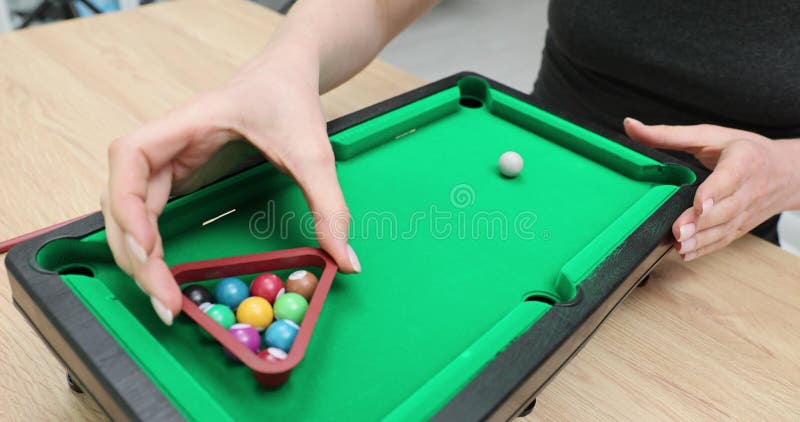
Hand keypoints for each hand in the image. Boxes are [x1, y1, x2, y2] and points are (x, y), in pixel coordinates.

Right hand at [102, 48, 360, 325]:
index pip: (131, 157)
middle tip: (167, 302)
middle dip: (134, 252)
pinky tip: (167, 277)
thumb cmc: (290, 98)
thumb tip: (347, 263)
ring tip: (166, 299)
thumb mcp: (313, 152)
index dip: (128, 204)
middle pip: (122, 198)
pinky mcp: (176, 179)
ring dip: (137, 256)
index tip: (148, 248)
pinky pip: (148, 217)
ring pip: (129, 213)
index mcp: (186, 123)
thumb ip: (329, 206)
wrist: (287, 75)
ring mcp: (166, 163)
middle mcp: (165, 144)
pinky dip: (151, 248)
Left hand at [624, 118, 793, 260]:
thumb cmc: (744, 149)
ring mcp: (747, 210)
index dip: (714, 192)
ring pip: (725, 228)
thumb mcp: (709, 135)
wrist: (786, 171)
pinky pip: (725, 239)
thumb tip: (631, 126)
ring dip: (702, 240)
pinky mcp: (742, 225)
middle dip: (701, 222)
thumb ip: (668, 134)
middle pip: (726, 209)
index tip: (699, 203)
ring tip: (679, 245)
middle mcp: (749, 188)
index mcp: (743, 160)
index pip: (730, 178)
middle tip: (677, 230)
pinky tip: (686, 253)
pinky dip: (706, 249)